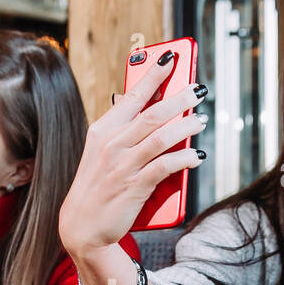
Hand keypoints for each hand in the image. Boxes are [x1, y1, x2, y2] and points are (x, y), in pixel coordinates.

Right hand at [59, 54, 206, 260]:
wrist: (82, 227)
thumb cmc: (97, 186)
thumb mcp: (101, 153)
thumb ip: (122, 131)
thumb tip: (148, 109)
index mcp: (102, 131)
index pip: (131, 96)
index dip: (152, 74)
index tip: (171, 56)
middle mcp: (111, 145)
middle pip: (151, 114)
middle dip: (178, 98)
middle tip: (198, 89)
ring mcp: (122, 166)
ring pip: (160, 137)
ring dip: (185, 126)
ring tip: (201, 119)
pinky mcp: (134, 186)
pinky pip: (164, 167)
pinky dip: (183, 159)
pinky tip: (197, 156)